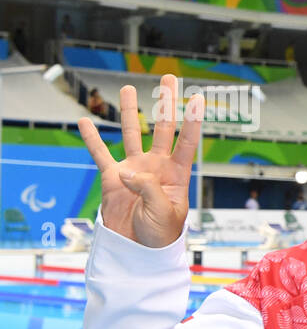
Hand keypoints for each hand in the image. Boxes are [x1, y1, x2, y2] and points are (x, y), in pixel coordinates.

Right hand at [77, 74, 203, 247]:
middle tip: (170, 78)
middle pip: (163, 127)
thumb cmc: (160, 234)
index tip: (198, 98)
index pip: (187, 141)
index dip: (192, 120)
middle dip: (166, 103)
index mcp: (177, 174)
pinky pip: (100, 154)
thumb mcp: (163, 213)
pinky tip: (85, 121)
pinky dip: (91, 139)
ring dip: (130, 111)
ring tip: (129, 88)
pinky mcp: (113, 178)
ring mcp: (135, 169)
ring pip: (132, 133)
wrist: (139, 250)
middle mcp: (157, 166)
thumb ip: (149, 189)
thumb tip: (128, 171)